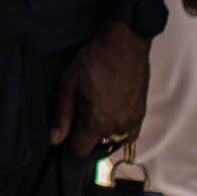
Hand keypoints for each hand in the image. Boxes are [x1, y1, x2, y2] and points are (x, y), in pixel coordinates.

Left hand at [49, 21, 150, 155]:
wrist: (123, 45)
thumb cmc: (95, 60)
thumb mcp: (68, 85)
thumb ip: (61, 115)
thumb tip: (55, 139)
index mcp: (97, 122)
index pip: (80, 150)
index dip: (70, 141)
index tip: (68, 129)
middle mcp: (118, 126)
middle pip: (97, 145)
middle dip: (87, 134)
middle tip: (82, 111)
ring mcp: (133, 120)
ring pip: (114, 140)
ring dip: (104, 132)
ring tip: (97, 110)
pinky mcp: (141, 113)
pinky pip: (130, 133)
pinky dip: (120, 129)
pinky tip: (111, 113)